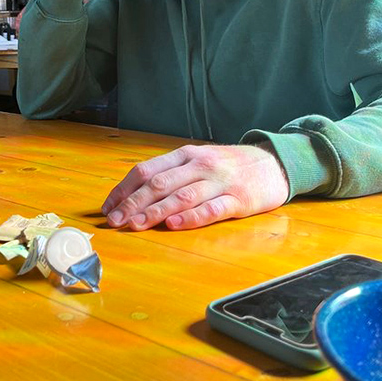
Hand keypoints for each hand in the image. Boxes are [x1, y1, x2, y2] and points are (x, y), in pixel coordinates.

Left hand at [101, 143, 288, 230]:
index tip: (108, 207)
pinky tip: (174, 225)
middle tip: (114, 221)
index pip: (147, 170)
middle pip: (159, 184)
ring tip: (135, 224)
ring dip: (155, 212)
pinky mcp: (238, 200)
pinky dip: (191, 218)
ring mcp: (219, 182)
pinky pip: (211, 208)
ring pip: (181, 197)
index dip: (124, 189)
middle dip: (133, 203)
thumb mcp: (197, 160)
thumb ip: (170, 174)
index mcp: (185, 155)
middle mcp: (199, 165)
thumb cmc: (228, 165)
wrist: (273, 163)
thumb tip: (133, 195)